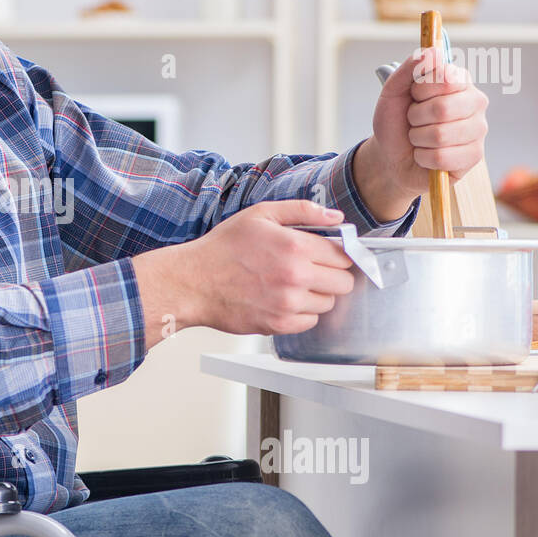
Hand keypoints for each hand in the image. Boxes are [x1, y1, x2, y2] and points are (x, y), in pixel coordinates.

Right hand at [175, 199, 355, 336]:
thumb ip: (303, 211)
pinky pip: (310, 322)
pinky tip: (283, 300)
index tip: (325, 254)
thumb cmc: (223, 248)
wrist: (193, 282)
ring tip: (292, 284)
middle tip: (311, 269)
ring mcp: (288, 304)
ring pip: (329, 303)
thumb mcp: (261, 215)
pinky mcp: (279, 324)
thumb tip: (337, 218)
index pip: (344, 255)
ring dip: (317, 294)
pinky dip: (302, 312)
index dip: (336, 253)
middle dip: (332, 274)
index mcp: (295, 246)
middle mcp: (296, 276)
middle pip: (344, 282)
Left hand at [370, 44, 489, 198]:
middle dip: (416, 117)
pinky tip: (425, 155)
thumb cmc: (397, 122)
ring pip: (441, 135)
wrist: (392, 156)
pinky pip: (442, 158)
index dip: (421, 89)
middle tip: (413, 120)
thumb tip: (433, 51)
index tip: (414, 95)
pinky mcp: (474, 156)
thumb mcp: (393, 91)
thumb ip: (410, 68)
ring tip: (418, 138)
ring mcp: (478, 130)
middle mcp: (475, 102)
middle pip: (443, 109)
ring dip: (417, 139)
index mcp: (459, 80)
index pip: (446, 77)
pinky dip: (423, 158)